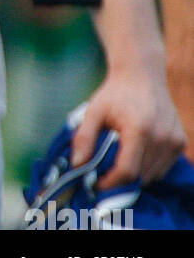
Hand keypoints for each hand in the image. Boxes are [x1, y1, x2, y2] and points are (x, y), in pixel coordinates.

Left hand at [71, 66, 186, 189]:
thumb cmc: (115, 93)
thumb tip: (76, 165)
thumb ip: (84, 138)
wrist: (142, 74)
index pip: (127, 171)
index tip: (96, 183)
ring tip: (119, 162)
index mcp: (139, 129)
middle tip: (104, 174)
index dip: (111, 183)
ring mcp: (174, 140)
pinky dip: (149, 168)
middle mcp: (161, 137)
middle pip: (140, 176)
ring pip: (153, 175)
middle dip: (120, 181)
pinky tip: (136, 152)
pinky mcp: (180, 142)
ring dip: (135, 176)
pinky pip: (163, 167)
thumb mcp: (94, 111)